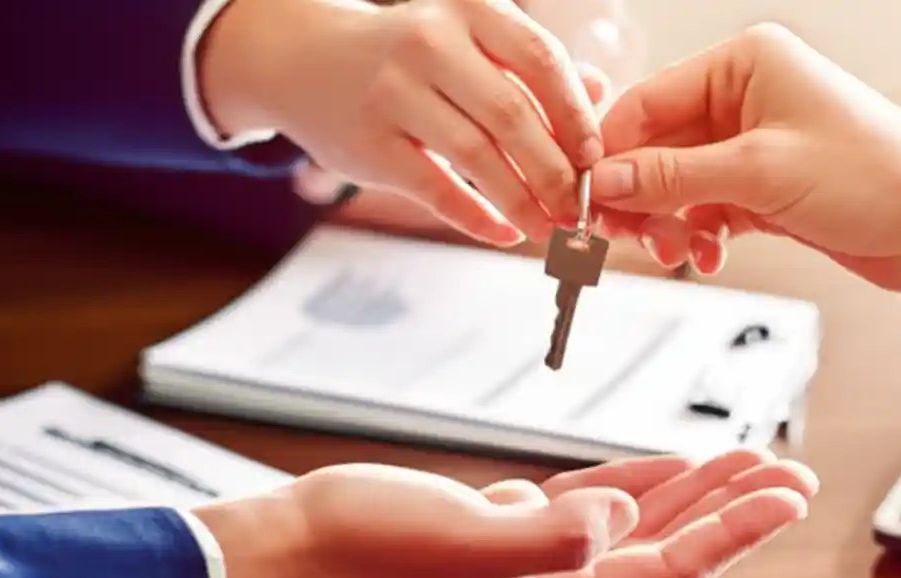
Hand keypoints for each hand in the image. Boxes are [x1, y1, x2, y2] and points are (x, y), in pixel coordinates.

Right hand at [195, 451, 816, 577]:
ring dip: (696, 494)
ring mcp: (530, 562)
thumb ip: (550, 535)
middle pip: (669, 551)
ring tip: (747, 461)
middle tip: (789, 473)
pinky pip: (592, 508)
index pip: (669, 571)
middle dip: (734, 511)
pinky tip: (663, 470)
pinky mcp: (507, 530)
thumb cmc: (365, 546)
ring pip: (637, 527)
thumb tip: (622, 520)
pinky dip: (635, 485)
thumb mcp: (460, 538)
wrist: (299, 545)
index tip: (784, 496)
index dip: (734, 534)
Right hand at [201, 0, 602, 247]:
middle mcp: (429, 42)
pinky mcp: (370, 142)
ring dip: (522, 201)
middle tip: (578, 209)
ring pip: (477, 156)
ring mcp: (393, 92)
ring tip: (548, 229)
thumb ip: (530, 65)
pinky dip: (476, 218)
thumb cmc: (406, 55)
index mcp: (467, 9)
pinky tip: (504, 233)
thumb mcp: (467, 39)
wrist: (302, 59)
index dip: (574, 113)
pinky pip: (436, 188)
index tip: (595, 157)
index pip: (539, 59)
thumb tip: (597, 94)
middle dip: (553, 171)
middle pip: (511, 115)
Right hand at [589, 23, 900, 284]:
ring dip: (669, 222)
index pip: (648, 103)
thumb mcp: (758, 173)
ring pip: (678, 185)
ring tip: (676, 251)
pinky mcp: (765, 187)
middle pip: (657, 148)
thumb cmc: (876, 176)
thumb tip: (603, 180)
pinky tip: (708, 255)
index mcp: (744, 64)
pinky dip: (700, 235)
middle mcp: (746, 97)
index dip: (610, 153)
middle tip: (621, 235)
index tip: (583, 195)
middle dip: (639, 196)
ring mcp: (754, 144)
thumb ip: (671, 177)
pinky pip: (707, 209)